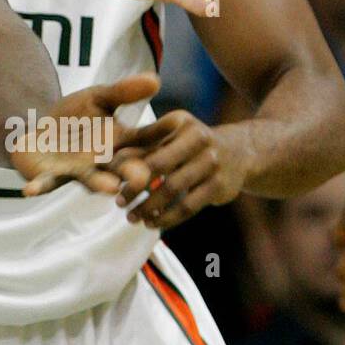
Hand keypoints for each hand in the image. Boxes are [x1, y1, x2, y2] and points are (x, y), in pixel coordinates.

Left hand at [16, 73, 159, 195]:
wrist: (39, 130)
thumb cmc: (75, 117)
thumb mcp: (98, 99)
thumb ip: (123, 92)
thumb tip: (155, 79)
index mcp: (119, 146)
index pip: (142, 144)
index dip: (157, 138)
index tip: (175, 128)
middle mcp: (103, 165)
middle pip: (122, 171)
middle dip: (132, 175)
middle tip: (144, 177)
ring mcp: (78, 174)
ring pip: (91, 181)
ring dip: (98, 184)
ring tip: (109, 188)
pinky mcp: (53, 178)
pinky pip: (47, 183)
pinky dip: (40, 186)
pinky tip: (29, 190)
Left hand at [109, 111, 251, 229]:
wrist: (240, 152)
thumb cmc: (191, 144)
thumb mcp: (171, 133)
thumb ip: (142, 143)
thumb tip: (104, 156)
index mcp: (180, 122)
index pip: (146, 142)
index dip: (124, 160)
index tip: (107, 176)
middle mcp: (198, 138)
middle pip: (158, 165)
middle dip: (134, 185)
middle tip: (118, 201)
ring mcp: (211, 162)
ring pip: (172, 189)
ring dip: (149, 206)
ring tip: (132, 217)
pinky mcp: (219, 185)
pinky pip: (189, 206)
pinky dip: (168, 217)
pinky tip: (152, 223)